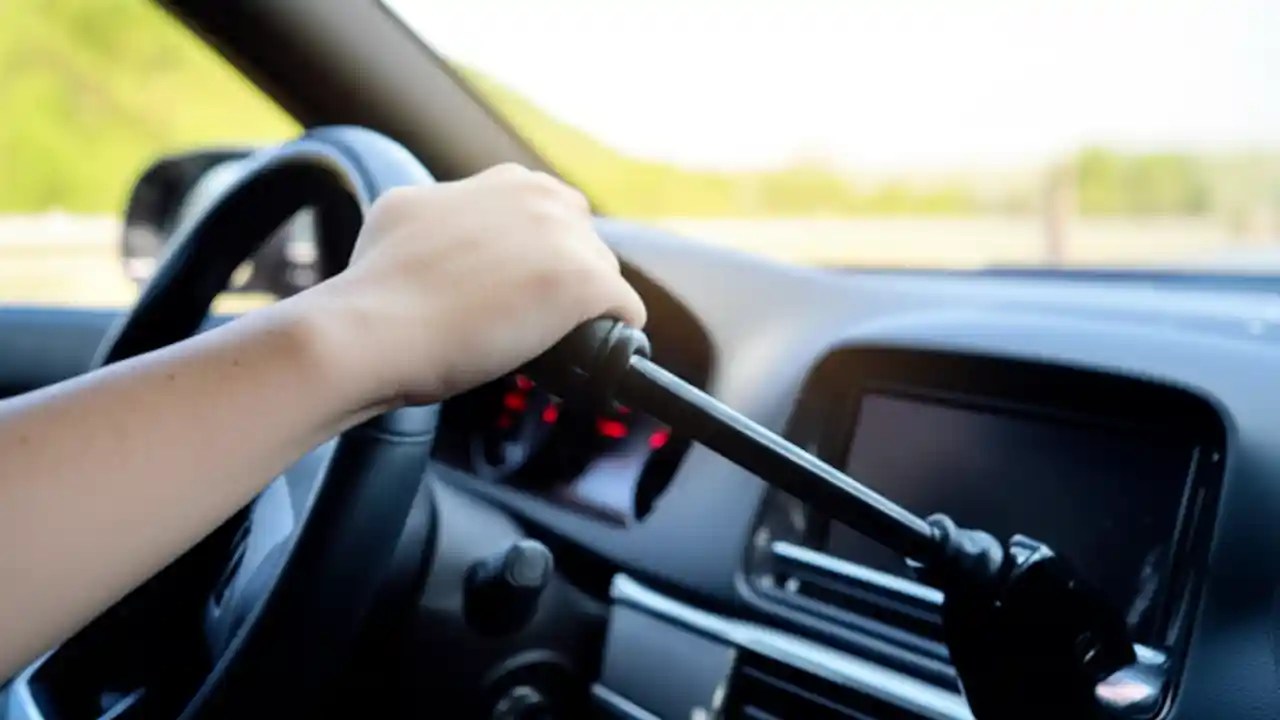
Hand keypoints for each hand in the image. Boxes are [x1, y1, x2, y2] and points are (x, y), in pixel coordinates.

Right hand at [310, 163, 646, 407]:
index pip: (550, 217)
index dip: (538, 257)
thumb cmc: (378, 285)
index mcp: (505, 181)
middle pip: (582, 245)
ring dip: (585, 311)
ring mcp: (568, 239)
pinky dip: (615, 338)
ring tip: (553, 346)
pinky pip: (627, 312)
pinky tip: (594, 361)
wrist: (374, 326)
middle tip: (532, 321)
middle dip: (564, 280)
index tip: (519, 288)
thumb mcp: (403, 214)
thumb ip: (442, 211)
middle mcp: (541, 197)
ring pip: (604, 278)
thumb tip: (446, 230)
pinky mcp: (586, 284)